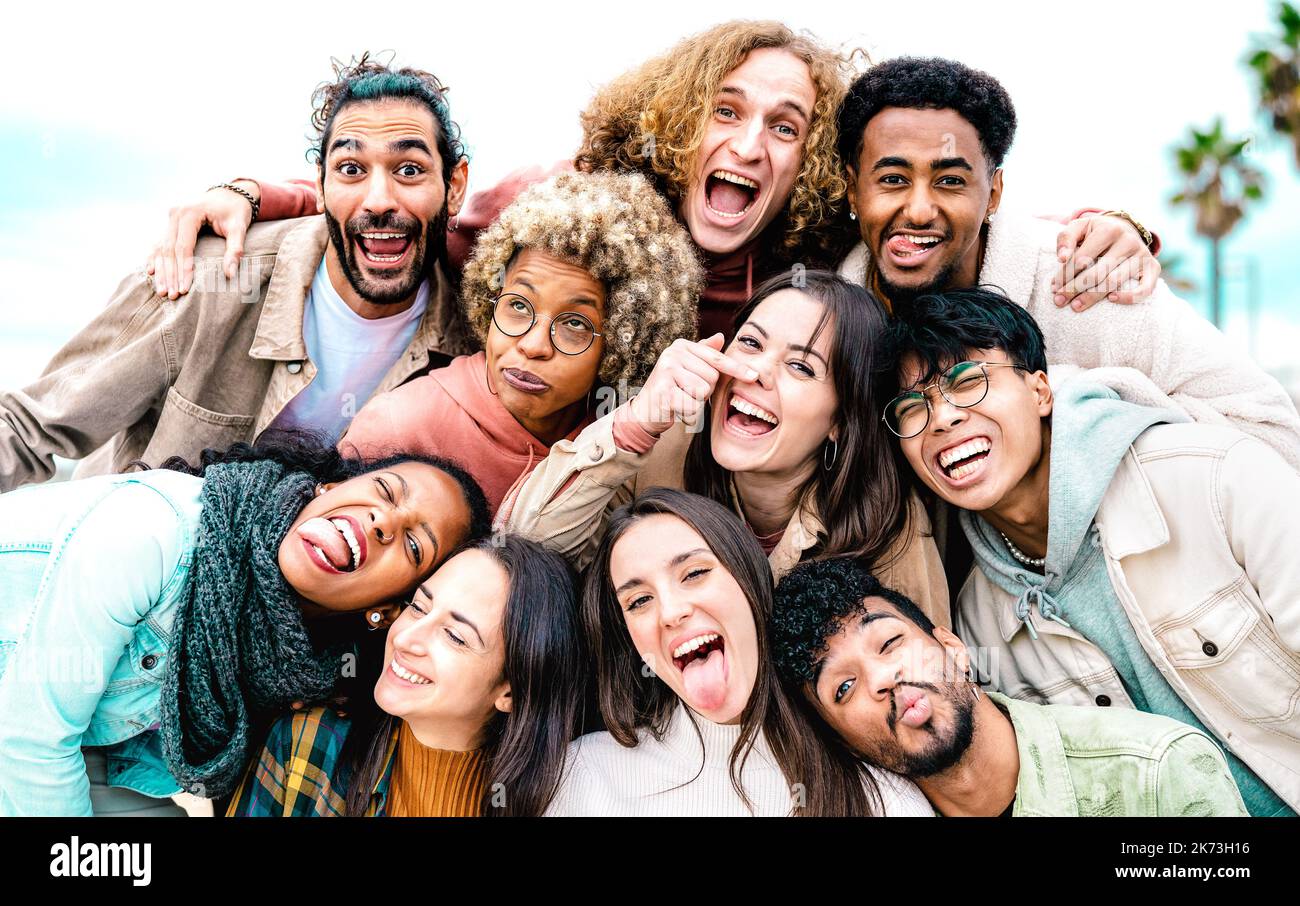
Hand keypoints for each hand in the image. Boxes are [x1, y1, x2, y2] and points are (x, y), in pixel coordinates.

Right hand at [147, 180, 258, 299]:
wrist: (229, 194)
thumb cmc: (235, 211)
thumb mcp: (239, 228)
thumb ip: (235, 249)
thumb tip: (230, 274)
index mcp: (190, 212)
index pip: (183, 246)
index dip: (183, 269)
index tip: (184, 289)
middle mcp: (175, 213)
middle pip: (169, 249)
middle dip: (170, 274)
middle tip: (170, 296)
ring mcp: (170, 218)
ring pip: (161, 248)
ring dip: (161, 271)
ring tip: (162, 292)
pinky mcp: (170, 223)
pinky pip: (159, 243)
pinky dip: (156, 259)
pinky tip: (152, 274)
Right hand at [628, 333, 757, 433]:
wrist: (644, 411)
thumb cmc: (672, 389)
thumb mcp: (688, 368)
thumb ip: (704, 354)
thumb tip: (721, 336)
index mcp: (681, 346)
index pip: (716, 358)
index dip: (736, 369)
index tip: (754, 376)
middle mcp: (672, 354)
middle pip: (712, 378)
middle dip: (704, 391)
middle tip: (686, 392)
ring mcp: (666, 371)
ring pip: (703, 392)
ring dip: (695, 402)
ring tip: (680, 399)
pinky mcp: (663, 391)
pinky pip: (693, 405)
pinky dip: (688, 414)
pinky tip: (675, 409)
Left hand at [1052, 214, 1159, 310]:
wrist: (1124, 229)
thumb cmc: (1095, 233)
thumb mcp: (1079, 228)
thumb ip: (1065, 239)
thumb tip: (1062, 258)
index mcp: (1108, 229)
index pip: (1081, 259)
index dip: (1065, 275)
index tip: (1054, 287)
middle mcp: (1128, 240)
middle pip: (1096, 273)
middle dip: (1074, 288)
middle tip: (1059, 300)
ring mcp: (1142, 255)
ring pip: (1114, 282)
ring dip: (1091, 297)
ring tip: (1075, 306)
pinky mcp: (1153, 268)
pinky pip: (1145, 289)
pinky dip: (1129, 297)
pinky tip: (1111, 299)